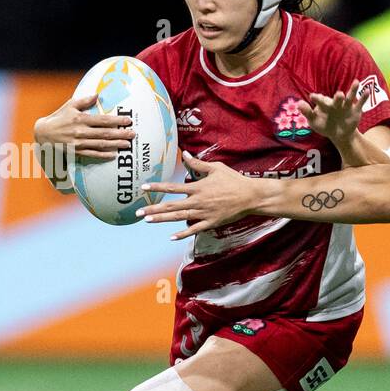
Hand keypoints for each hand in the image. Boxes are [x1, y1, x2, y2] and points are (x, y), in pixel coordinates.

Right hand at [34, 94, 134, 158]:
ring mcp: (79, 143)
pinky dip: (103, 155)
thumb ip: (84, 101)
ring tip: (127, 145)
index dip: (116, 121)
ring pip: (101, 144)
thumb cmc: (59, 117)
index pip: (102, 120)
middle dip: (120, 133)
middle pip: (104, 133)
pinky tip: (113, 155)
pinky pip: (92, 154)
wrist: (43, 133)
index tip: (128, 121)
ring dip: (115, 144)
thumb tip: (97, 94)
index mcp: (80, 119)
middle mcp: (81, 131)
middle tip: (133, 134)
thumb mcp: (70, 106)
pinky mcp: (76, 151)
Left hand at [138, 152, 264, 239]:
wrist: (250, 197)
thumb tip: (185, 154)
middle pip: (171, 206)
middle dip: (153, 209)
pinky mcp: (211, 223)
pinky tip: (171, 237)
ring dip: (162, 219)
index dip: (157, 188)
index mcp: (197, 187)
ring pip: (179, 218)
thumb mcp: (216, 168)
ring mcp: (204, 214)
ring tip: (148, 221)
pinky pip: (194, 229)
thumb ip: (198, 163)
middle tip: (138, 212)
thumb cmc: (234, 180)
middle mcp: (197, 201)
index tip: (144, 188)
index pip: (172, 188)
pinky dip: (182, 234)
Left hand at [297, 80, 364, 145]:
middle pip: (337, 99)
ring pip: (350, 97)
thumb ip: (307, 113)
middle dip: (338, 97)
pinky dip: (364, 97)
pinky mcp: (355, 110)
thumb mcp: (314, 121)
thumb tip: (298, 103)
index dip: (318, 99)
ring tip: (356, 82)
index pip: (321, 101)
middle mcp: (336, 103)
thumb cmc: (324, 125)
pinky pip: (360, 103)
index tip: (313, 97)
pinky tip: (367, 91)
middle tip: (339, 95)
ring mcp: (346, 106)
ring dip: (353, 90)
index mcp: (325, 105)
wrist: (339, 134)